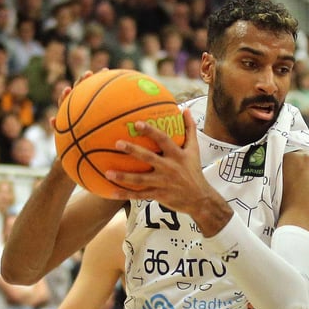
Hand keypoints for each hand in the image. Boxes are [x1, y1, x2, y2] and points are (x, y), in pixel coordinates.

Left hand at [106, 109, 230, 233]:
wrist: (200, 199)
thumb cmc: (194, 171)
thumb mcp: (195, 150)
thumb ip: (190, 130)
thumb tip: (185, 110)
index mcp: (177, 155)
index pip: (163, 140)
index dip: (151, 131)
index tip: (137, 123)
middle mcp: (169, 168)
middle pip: (149, 158)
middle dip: (133, 150)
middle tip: (117, 143)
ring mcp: (163, 183)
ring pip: (140, 180)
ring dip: (124, 176)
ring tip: (108, 172)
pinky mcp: (159, 195)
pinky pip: (140, 195)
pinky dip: (126, 194)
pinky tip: (112, 192)